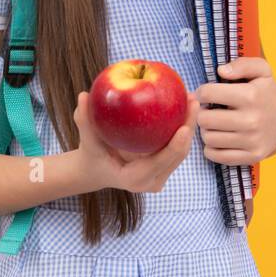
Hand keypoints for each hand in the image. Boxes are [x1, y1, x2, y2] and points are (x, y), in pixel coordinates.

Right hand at [73, 90, 196, 192]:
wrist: (97, 170)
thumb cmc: (92, 156)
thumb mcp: (87, 140)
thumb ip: (84, 121)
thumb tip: (82, 95)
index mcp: (134, 179)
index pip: (159, 163)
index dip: (174, 147)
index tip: (184, 128)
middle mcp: (151, 181)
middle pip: (177, 155)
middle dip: (189, 129)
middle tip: (193, 103)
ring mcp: (160, 175)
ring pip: (182, 150)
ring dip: (190, 125)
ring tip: (192, 99)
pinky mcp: (165, 166)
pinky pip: (178, 146)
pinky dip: (183, 126)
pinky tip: (186, 104)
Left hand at [195, 56, 275, 164]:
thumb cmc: (268, 92)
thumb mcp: (261, 70)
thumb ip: (241, 65)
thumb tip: (221, 71)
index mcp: (251, 96)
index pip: (208, 94)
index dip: (202, 92)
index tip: (206, 94)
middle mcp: (251, 120)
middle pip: (204, 119)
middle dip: (202, 112)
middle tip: (209, 110)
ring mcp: (252, 140)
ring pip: (208, 138)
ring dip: (206, 131)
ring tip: (215, 124)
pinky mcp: (251, 156)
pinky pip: (216, 156)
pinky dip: (212, 148)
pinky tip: (219, 138)